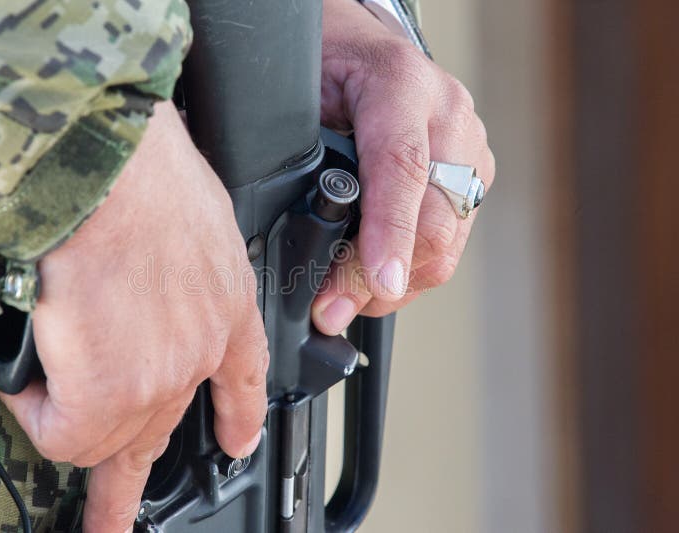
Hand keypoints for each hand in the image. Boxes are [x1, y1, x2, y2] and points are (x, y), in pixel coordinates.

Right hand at [0, 102, 268, 531]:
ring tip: (36, 390)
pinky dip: (36, 409)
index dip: (237, 415)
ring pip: (105, 440)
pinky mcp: (109, 392)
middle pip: (162, 431)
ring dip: (65, 423)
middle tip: (112, 517)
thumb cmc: (144, 170)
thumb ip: (179, 260)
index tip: (237, 444)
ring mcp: (158, 377)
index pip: (243, 377)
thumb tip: (140, 274)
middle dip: (129, 477)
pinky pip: (61, 431)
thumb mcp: (195, 214)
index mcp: (226, 302)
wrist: (111, 167)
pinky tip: (31, 374)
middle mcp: (199, 350)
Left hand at [312, 0, 495, 333]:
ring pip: (446, 243)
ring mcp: (469, 148)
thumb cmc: (324, 65)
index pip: (402, 167)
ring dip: (395, 283)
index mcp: (400, 85)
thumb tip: (291, 245)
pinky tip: (375, 269)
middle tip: (329, 309)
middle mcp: (448, 117)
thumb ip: (300, 159)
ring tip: (345, 297)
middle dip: (378, 281)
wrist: (362, 44)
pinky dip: (410, 267)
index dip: (390, 233)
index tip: (378, 284)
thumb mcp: (298, 98)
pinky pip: (451, 240)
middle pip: (433, 223)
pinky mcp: (475, 175)